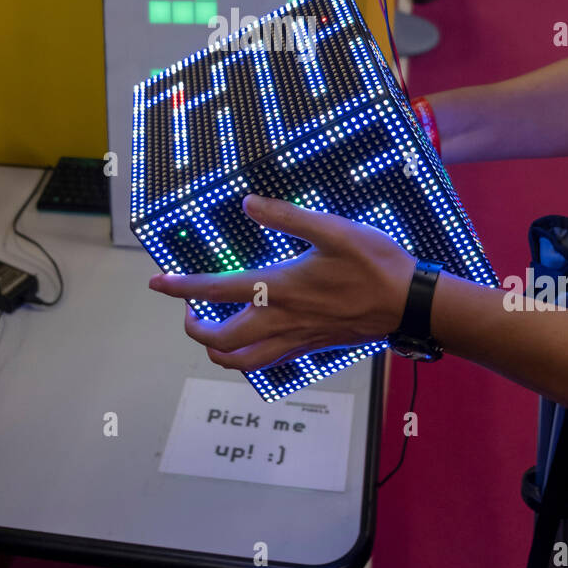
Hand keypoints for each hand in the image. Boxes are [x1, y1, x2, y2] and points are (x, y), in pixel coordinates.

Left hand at [148, 194, 415, 372]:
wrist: (409, 304)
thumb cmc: (374, 264)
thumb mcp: (333, 229)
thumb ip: (287, 216)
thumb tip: (249, 204)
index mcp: (279, 288)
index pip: (216, 291)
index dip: (181, 288)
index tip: (158, 283)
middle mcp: (281, 320)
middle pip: (219, 342)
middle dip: (193, 327)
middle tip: (188, 306)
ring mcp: (295, 339)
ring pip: (239, 363)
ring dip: (216, 349)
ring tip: (211, 326)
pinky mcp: (309, 347)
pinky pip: (265, 363)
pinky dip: (245, 356)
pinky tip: (249, 335)